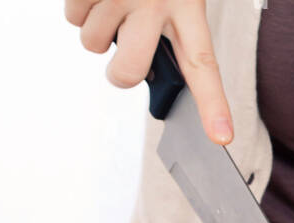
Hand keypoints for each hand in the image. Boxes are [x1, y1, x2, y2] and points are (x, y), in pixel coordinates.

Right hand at [65, 0, 232, 143]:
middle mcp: (156, 1)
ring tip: (110, 0)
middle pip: (127, 71)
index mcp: (187, 5)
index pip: (203, 64)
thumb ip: (170, 30)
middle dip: (118, 72)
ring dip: (95, 27)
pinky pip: (72, 15)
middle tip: (123, 50)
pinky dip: (77, 5)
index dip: (213, 104)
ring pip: (92, 43)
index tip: (221, 137)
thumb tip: (143, 69)